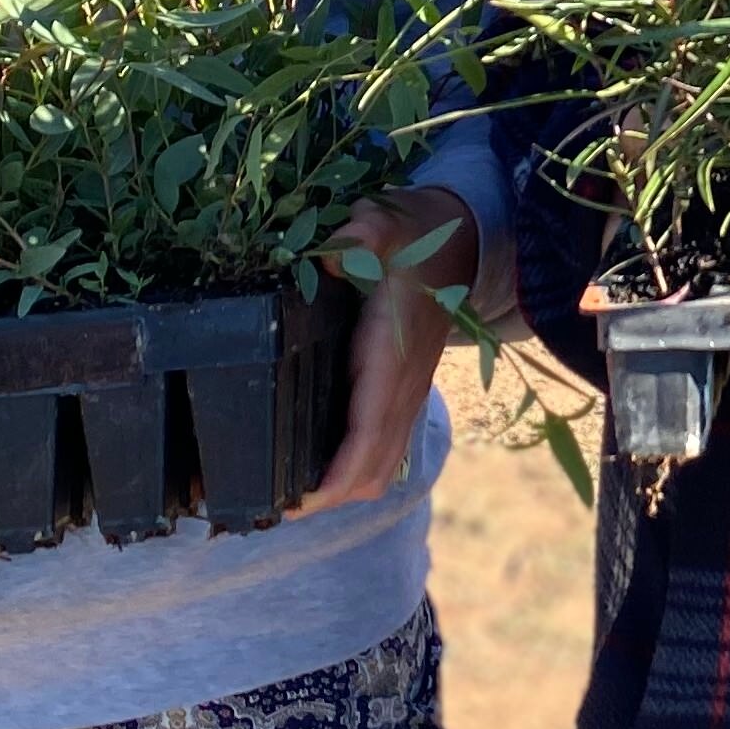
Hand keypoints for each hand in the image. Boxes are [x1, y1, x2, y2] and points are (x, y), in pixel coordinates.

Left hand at [294, 188, 476, 516]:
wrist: (463, 240)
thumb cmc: (417, 234)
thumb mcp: (390, 222)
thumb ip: (365, 233)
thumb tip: (333, 252)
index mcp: (393, 358)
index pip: (369, 436)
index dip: (335, 477)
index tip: (294, 503)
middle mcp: (403, 388)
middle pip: (374, 470)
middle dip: (326, 497)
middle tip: (266, 505)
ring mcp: (406, 395)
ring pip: (382, 467)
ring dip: (341, 490)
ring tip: (286, 497)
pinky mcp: (401, 393)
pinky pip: (382, 450)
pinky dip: (353, 470)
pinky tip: (316, 468)